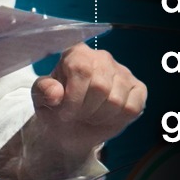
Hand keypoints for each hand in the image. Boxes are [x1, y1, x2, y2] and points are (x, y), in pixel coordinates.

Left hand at [0, 45, 145, 179]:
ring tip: (91, 116)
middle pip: (100, 87)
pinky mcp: (138, 88)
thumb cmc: (57, 107)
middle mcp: (102, 57)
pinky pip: (133, 107)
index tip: (64, 114)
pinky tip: (107, 117)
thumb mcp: (42, 98)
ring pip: (117, 100)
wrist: (72, 127)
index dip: (73, 98)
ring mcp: (123, 72)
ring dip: (100, 117)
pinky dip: (117, 119)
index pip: (81, 69)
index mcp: (77, 53)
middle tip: (78, 115)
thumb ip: (44, 91)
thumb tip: (55, 93)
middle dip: (86, 110)